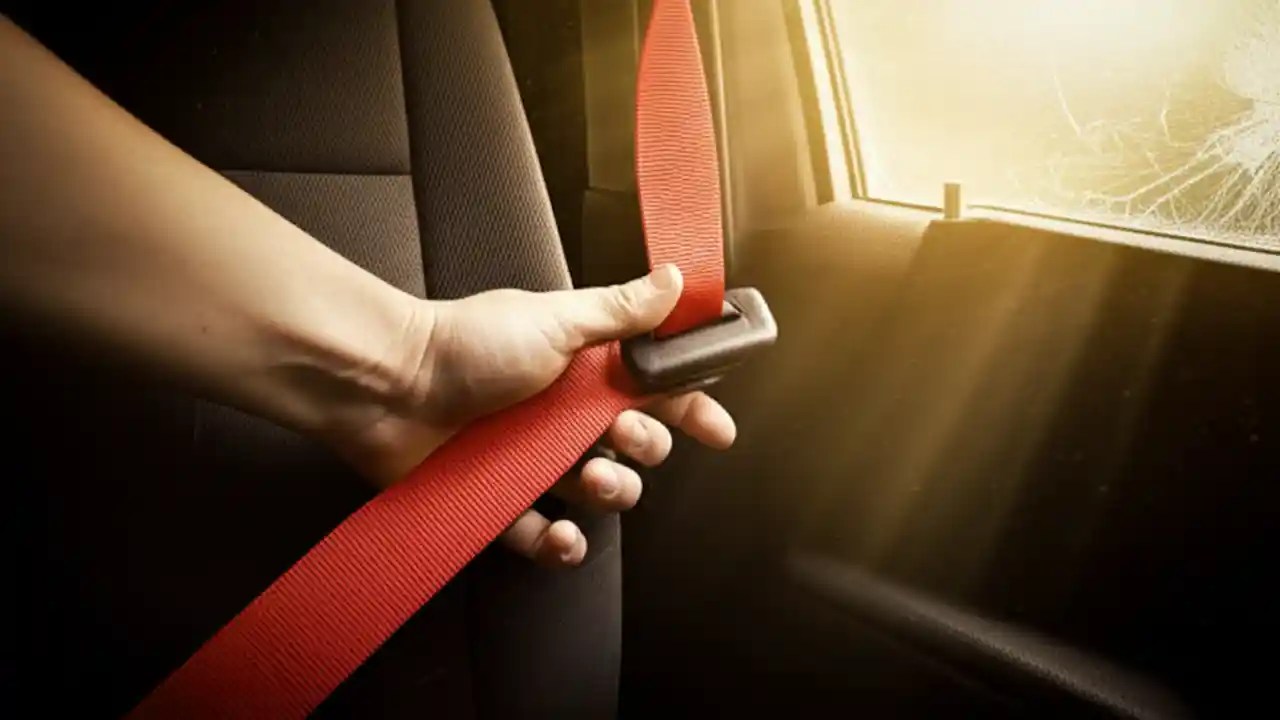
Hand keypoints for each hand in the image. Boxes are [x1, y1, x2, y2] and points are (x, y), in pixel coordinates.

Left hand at [330, 265, 735, 567]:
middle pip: (633, 447)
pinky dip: (559, 544)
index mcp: (582, 370)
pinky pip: (542, 536)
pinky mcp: (497, 501)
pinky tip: (564, 535)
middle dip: (645, 447)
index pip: (653, 390)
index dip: (689, 409)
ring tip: (592, 480)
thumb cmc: (467, 344)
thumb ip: (619, 311)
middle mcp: (561, 415)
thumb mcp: (555, 320)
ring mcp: (530, 461)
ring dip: (612, 494)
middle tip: (623, 435)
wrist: (388, 383)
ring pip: (597, 494)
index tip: (717, 430)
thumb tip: (672, 280)